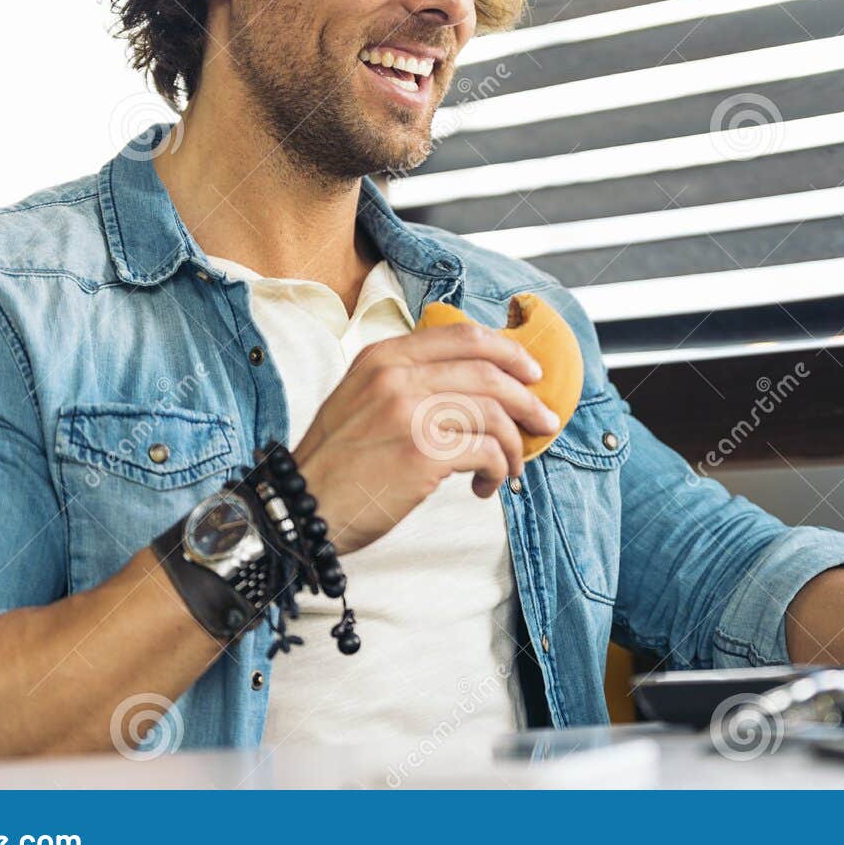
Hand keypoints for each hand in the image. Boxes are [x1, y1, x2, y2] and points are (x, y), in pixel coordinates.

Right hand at [291, 322, 559, 553]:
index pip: (463, 336)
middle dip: (526, 399)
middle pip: (487, 373)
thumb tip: (479, 385)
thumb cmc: (337, 462)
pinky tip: (485, 486)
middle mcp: (397, 377)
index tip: (531, 373)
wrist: (300, 508)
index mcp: (384, 356)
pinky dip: (498, 471)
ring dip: (513, 444)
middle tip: (544, 422)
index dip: (508, 352)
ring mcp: (410, 413)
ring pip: (493, 413)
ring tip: (511, 468)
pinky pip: (486, 453)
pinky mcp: (422, 454)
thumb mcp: (361, 398)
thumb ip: (409, 381)